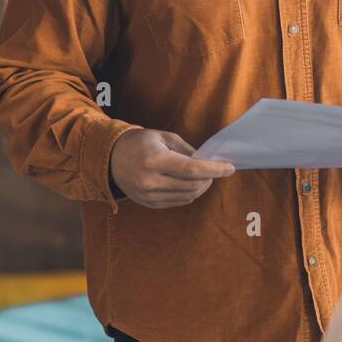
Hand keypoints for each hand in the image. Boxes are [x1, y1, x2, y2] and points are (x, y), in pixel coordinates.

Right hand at [110, 128, 234, 208]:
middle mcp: (151, 181)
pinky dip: (189, 193)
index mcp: (155, 160)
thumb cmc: (140, 143)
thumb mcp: (164, 137)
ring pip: (188, 196)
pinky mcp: (149, 204)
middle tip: (215, 169)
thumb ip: (187, 150)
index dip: (214, 169)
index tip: (230, 167)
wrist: (111, 158)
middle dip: (209, 178)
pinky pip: (178, 202)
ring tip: (202, 175)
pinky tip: (188, 183)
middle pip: (193, 186)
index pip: (192, 169)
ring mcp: (148, 196)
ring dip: (201, 186)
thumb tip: (209, 162)